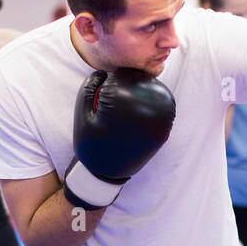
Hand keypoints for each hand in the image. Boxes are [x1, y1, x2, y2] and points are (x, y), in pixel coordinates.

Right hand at [62, 68, 176, 210]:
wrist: (105, 174)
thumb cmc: (90, 143)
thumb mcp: (82, 114)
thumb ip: (89, 88)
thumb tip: (104, 71)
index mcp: (119, 108)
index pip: (124, 77)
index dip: (119, 74)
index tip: (113, 77)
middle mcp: (143, 116)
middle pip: (145, 83)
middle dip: (136, 79)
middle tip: (128, 80)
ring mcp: (157, 127)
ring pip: (159, 95)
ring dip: (148, 90)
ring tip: (136, 90)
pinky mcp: (163, 135)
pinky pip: (165, 112)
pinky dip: (157, 105)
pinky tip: (145, 104)